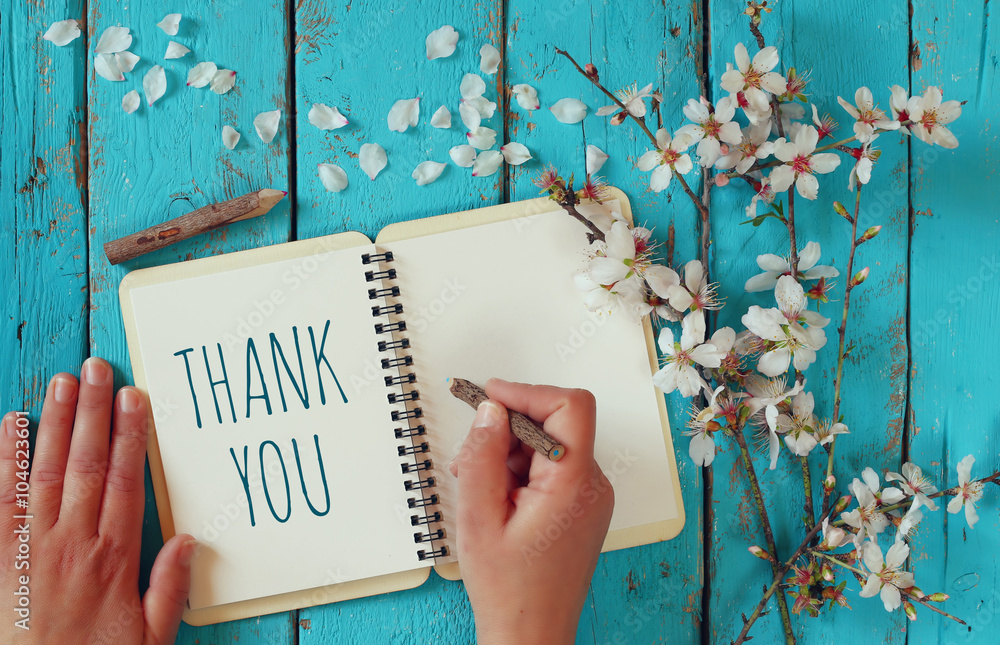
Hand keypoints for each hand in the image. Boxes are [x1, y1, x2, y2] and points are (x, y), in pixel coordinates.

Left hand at [1, 357, 194, 643]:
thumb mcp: (150, 640)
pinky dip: (5, 462)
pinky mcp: (1, 558)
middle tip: (96, 369)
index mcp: (114, 559)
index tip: (134, 398)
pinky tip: (10, 428)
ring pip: (45, 473)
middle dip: (92, 412)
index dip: (130, 435)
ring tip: (61, 384)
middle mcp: (72, 544)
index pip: (124, 481)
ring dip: (54, 424)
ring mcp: (32, 548)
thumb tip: (189, 540)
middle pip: (85, 465)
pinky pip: (2, 502)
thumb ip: (169, 588)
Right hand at [450, 379, 613, 644]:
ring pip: (549, 446)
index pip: (570, 405)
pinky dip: (521, 474)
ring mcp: (591, 498)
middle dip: (508, 432)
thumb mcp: (478, 517)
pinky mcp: (582, 508)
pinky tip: (497, 502)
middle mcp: (592, 485)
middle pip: (554, 424)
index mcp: (573, 483)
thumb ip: (483, 455)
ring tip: (481, 493)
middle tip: (471, 459)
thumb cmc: (509, 590)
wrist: (530, 635)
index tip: (491, 397)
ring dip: (510, 456)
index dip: (528, 392)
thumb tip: (490, 410)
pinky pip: (552, 469)